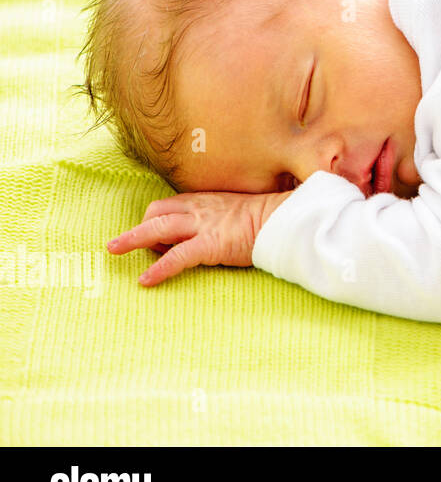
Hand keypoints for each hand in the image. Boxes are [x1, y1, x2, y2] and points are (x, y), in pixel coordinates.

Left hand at [106, 190, 293, 285]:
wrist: (285, 220)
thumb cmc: (269, 218)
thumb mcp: (239, 211)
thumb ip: (222, 217)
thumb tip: (220, 230)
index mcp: (205, 201)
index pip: (168, 205)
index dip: (155, 220)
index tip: (158, 240)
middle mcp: (199, 209)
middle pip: (156, 213)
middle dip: (137, 229)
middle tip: (120, 245)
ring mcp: (203, 226)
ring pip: (158, 228)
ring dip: (132, 239)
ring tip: (113, 250)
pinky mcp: (210, 245)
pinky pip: (177, 257)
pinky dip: (158, 268)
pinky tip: (145, 280)